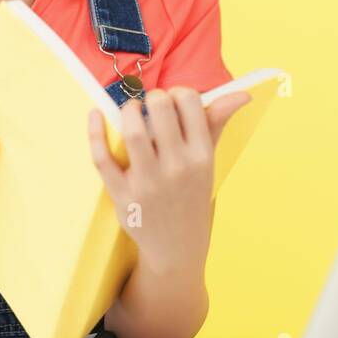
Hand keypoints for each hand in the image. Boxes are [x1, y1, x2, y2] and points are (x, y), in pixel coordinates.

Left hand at [87, 86, 250, 271]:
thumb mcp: (207, 160)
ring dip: (127, 109)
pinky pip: (102, 158)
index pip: (190, 101)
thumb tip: (242, 94)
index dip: (179, 92)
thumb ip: (217, 122)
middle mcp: (177, 167)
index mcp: (202, 155)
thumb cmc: (192, 193)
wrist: (178, 245)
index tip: (173, 102)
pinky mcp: (122, 195)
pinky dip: (95, 132)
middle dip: (152, 97)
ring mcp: (148, 183)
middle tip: (150, 107)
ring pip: (132, 130)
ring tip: (130, 111)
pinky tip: (95, 114)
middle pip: (160, 108)